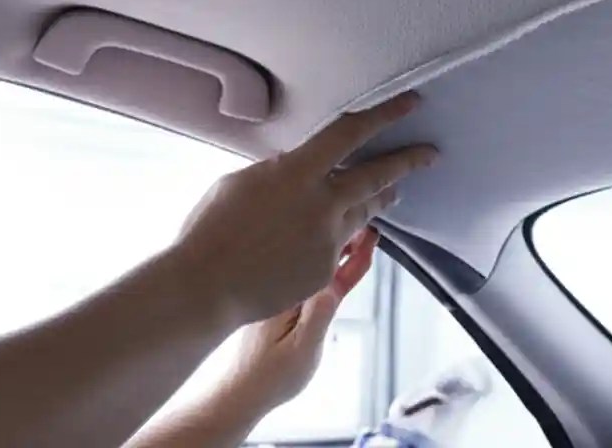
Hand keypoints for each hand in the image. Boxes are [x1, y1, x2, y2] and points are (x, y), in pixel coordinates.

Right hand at [171, 91, 435, 328]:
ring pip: (366, 211)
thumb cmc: (212, 231)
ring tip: (394, 191)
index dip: (385, 115)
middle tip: (429, 153)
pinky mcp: (327, 268)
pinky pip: (341, 244)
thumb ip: (279, 172)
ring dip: (382, 198)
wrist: (207, 287)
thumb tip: (295, 167)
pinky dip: (339, 234)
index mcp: (297, 173)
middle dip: (408, 161)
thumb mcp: (242, 183)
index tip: (410, 104)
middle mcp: (322, 204)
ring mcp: (329, 239)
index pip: (351, 132)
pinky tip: (328, 234)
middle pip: (377, 176)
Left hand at [222, 229, 379, 411]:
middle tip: (369, 220)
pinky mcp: (287, 304)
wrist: (241, 393)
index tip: (369, 232)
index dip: (350, 249)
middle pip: (318, 256)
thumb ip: (317, 318)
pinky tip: (341, 257)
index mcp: (288, 295)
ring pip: (316, 264)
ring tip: (362, 231)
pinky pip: (313, 279)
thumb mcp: (300, 351)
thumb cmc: (270, 376)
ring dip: (338, 249)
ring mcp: (285, 295)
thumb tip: (334, 286)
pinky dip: (329, 266)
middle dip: (344, 238)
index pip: (324, 265)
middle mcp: (285, 289)